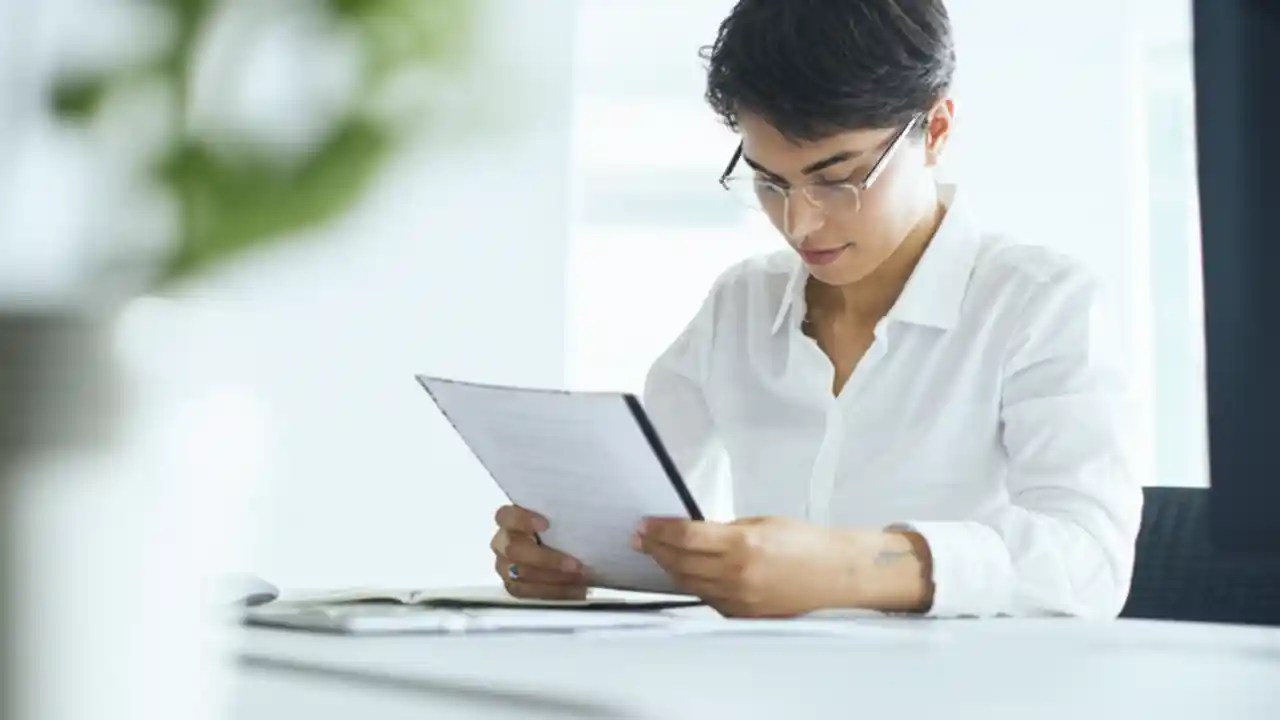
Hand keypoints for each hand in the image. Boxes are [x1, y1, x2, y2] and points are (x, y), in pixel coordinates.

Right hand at [491, 505, 587, 599]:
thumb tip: (585, 516)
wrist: (560, 546)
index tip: (546, 525)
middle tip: (574, 564)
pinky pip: (529, 593)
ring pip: (521, 576)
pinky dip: (555, 592)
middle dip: (547, 560)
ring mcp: (505, 566)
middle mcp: (502, 542)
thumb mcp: (560, 515)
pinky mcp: (514, 586)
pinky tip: (577, 589)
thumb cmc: (559, 526)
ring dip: (554, 579)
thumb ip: (562, 514)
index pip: (506, 516)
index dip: (523, 521)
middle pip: (514, 551)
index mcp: (509, 519)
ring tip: (581, 578)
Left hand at [633, 516, 868, 617]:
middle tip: (640, 537)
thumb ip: (725, 530)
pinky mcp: (742, 615)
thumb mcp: (762, 523)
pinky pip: (706, 598)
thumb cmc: (804, 542)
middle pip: (680, 563)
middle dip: (656, 548)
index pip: (686, 538)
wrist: (835, 575)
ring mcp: (738, 600)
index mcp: (742, 545)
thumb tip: (693, 534)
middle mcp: (736, 576)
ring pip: (688, 583)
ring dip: (668, 567)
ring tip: (656, 553)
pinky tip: (684, 572)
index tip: (644, 524)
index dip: (660, 530)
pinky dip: (692, 583)